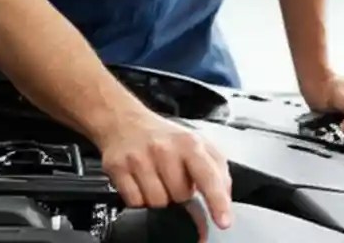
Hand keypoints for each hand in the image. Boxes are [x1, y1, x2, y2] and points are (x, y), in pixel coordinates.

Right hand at [97, 112, 233, 229]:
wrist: (124, 121)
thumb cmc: (164, 137)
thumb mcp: (197, 144)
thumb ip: (216, 170)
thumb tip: (225, 199)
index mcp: (190, 143)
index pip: (208, 176)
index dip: (218, 201)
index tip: (223, 221)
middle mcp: (164, 149)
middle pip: (180, 196)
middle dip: (180, 194)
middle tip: (174, 178)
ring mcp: (140, 158)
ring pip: (157, 203)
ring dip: (160, 198)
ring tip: (157, 179)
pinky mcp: (118, 167)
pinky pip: (135, 202)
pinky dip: (140, 199)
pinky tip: (141, 182)